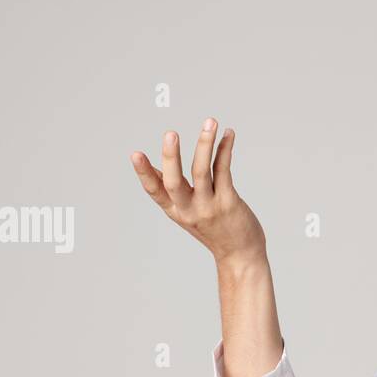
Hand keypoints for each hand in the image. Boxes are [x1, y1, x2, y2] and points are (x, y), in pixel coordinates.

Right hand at [130, 118, 265, 266]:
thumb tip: (156, 166)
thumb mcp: (188, 213)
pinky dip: (225, 149)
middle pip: (175, 182)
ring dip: (205, 144)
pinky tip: (228, 134)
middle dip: (172, 157)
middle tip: (170, 133)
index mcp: (176, 211)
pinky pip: (224, 171)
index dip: (144, 173)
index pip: (155, 191)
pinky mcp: (229, 203)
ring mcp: (210, 207)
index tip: (135, 154)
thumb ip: (173, 192)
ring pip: (202, 171)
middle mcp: (190, 209)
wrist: (241, 255)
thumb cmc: (214, 229)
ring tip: (210, 121)